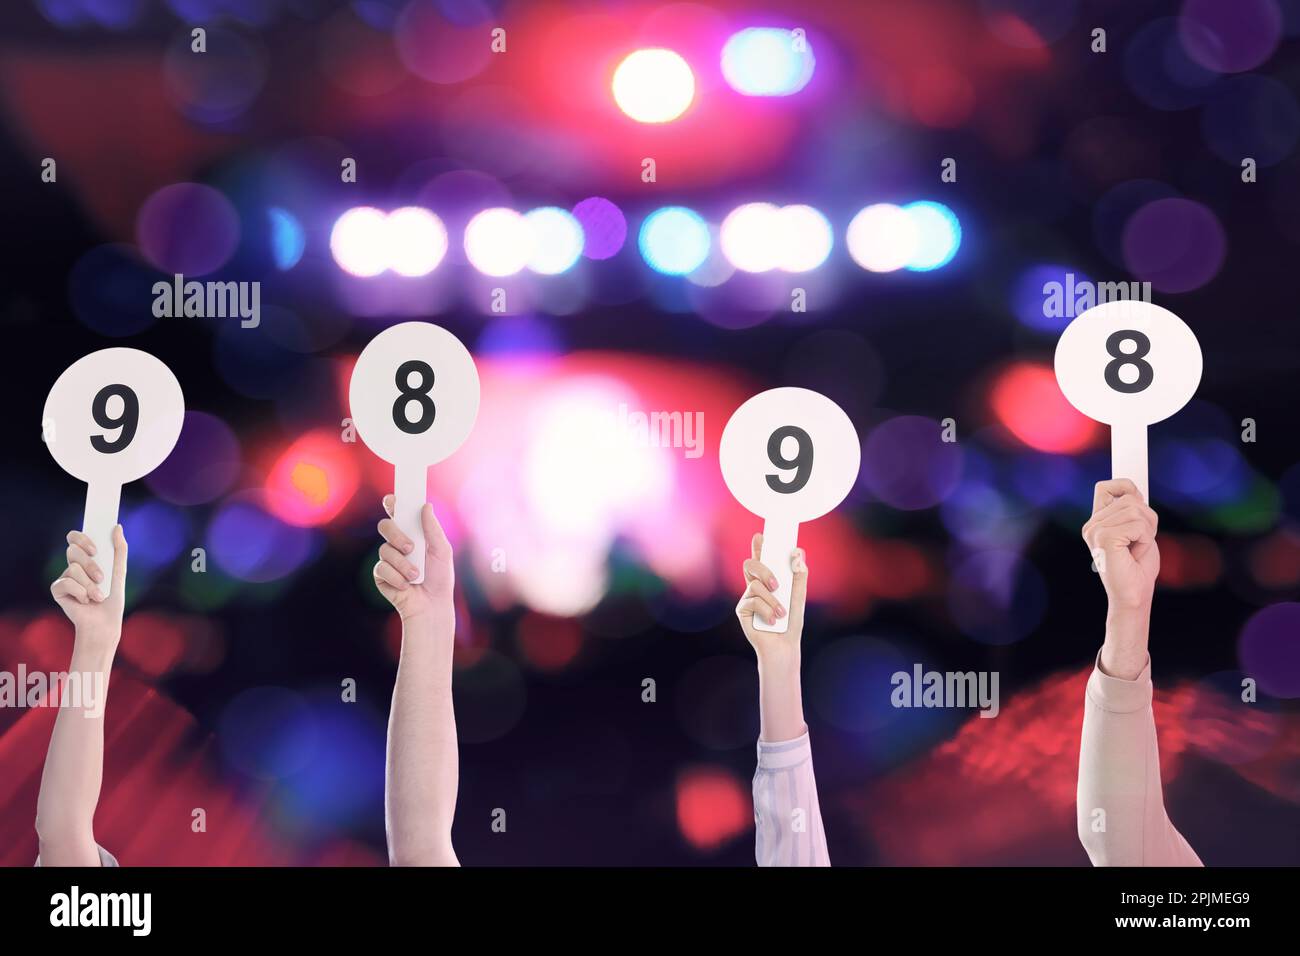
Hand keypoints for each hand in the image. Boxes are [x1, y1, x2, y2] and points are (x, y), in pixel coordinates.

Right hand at [50, 526, 126, 645]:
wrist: (104, 623)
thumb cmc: (112, 598)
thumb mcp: (119, 571)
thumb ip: (119, 549)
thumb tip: (117, 526)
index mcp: (87, 558)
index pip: (76, 538)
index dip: (81, 537)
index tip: (95, 548)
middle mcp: (73, 565)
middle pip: (73, 551)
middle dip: (89, 564)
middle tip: (101, 577)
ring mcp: (64, 577)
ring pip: (73, 568)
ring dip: (90, 584)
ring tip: (98, 596)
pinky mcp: (58, 590)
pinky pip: (66, 582)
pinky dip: (80, 592)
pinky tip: (85, 601)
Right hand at [373, 496, 455, 627]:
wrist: (432, 606)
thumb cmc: (440, 578)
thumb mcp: (442, 551)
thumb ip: (433, 529)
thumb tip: (426, 506)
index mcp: (413, 533)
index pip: (399, 513)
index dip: (393, 503)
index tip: (393, 500)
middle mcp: (398, 543)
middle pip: (385, 526)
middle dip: (396, 534)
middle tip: (410, 547)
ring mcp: (388, 558)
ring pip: (384, 549)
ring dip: (403, 564)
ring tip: (415, 575)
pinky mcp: (381, 574)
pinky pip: (381, 568)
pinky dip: (396, 577)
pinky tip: (406, 585)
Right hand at [737, 533, 809, 741]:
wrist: (783, 646)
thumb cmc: (791, 623)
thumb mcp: (799, 596)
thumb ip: (799, 574)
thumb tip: (798, 552)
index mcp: (769, 580)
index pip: (762, 558)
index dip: (759, 546)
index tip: (760, 535)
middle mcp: (756, 586)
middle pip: (751, 565)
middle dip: (764, 570)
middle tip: (778, 584)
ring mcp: (747, 597)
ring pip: (755, 584)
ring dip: (772, 600)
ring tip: (781, 613)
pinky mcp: (742, 610)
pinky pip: (752, 600)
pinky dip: (766, 610)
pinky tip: (771, 621)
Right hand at [1082, 479, 1158, 612]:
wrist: (1133, 597)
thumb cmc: (1137, 569)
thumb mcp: (1139, 533)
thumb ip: (1133, 511)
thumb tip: (1134, 491)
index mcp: (1097, 522)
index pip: (1106, 488)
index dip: (1123, 484)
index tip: (1134, 480)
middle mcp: (1091, 525)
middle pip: (1129, 497)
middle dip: (1147, 516)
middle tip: (1142, 540)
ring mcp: (1095, 531)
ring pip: (1135, 509)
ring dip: (1147, 528)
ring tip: (1139, 547)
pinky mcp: (1103, 538)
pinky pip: (1138, 523)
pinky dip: (1146, 537)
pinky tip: (1135, 551)